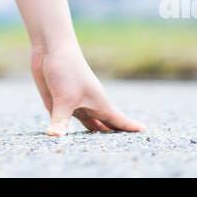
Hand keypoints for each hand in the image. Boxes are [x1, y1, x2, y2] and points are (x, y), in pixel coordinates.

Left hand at [30, 39, 146, 135]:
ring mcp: (74, 104)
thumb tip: (54, 138)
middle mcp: (88, 106)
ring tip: (101, 146)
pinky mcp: (59, 103)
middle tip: (121, 147)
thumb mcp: (63, 99)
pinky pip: (67, 121)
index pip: (119, 120)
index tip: (144, 131)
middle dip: (112, 136)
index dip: (131, 127)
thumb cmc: (67, 70)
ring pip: (87, 124)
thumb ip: (61, 121)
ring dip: (93, 135)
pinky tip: (71, 137)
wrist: (51, 49)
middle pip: (104, 126)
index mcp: (99, 104)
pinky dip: (71, 130)